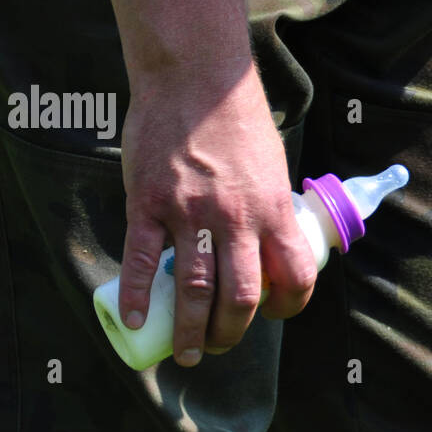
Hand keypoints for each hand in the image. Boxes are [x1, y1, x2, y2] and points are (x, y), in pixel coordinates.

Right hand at [117, 58, 316, 367]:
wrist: (195, 77)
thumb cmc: (237, 121)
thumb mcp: (271, 168)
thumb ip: (267, 209)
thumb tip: (264, 247)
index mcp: (274, 210)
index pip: (296, 276)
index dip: (291, 306)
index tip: (276, 315)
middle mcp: (236, 218)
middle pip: (241, 298)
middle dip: (232, 333)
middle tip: (219, 346)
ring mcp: (190, 213)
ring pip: (195, 289)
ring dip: (191, 332)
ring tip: (187, 354)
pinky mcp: (148, 203)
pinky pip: (143, 260)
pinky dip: (139, 297)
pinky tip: (136, 322)